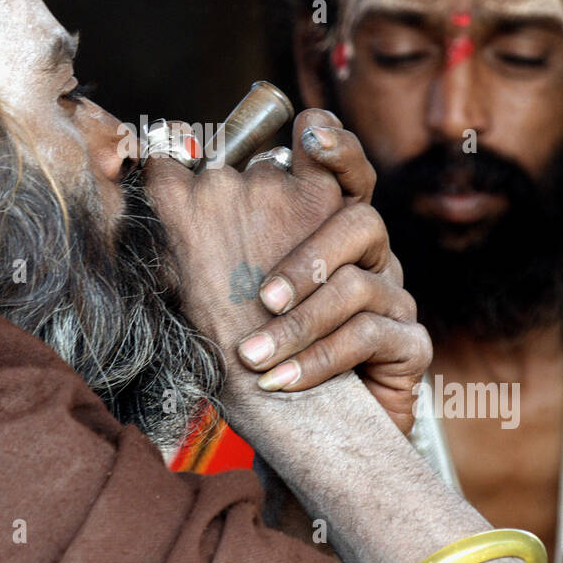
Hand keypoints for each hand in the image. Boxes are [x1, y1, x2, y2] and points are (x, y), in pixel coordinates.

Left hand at [144, 109, 430, 433]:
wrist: (296, 430)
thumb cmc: (250, 348)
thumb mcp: (209, 285)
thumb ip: (191, 230)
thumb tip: (153, 172)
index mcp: (321, 228)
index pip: (341, 171)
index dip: (335, 146)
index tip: (313, 132)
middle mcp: (367, 255)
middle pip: (357, 219)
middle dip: (303, 260)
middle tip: (261, 299)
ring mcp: (394, 297)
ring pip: (358, 284)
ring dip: (302, 322)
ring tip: (256, 356)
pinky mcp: (408, 344)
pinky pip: (371, 338)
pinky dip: (318, 360)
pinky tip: (280, 381)